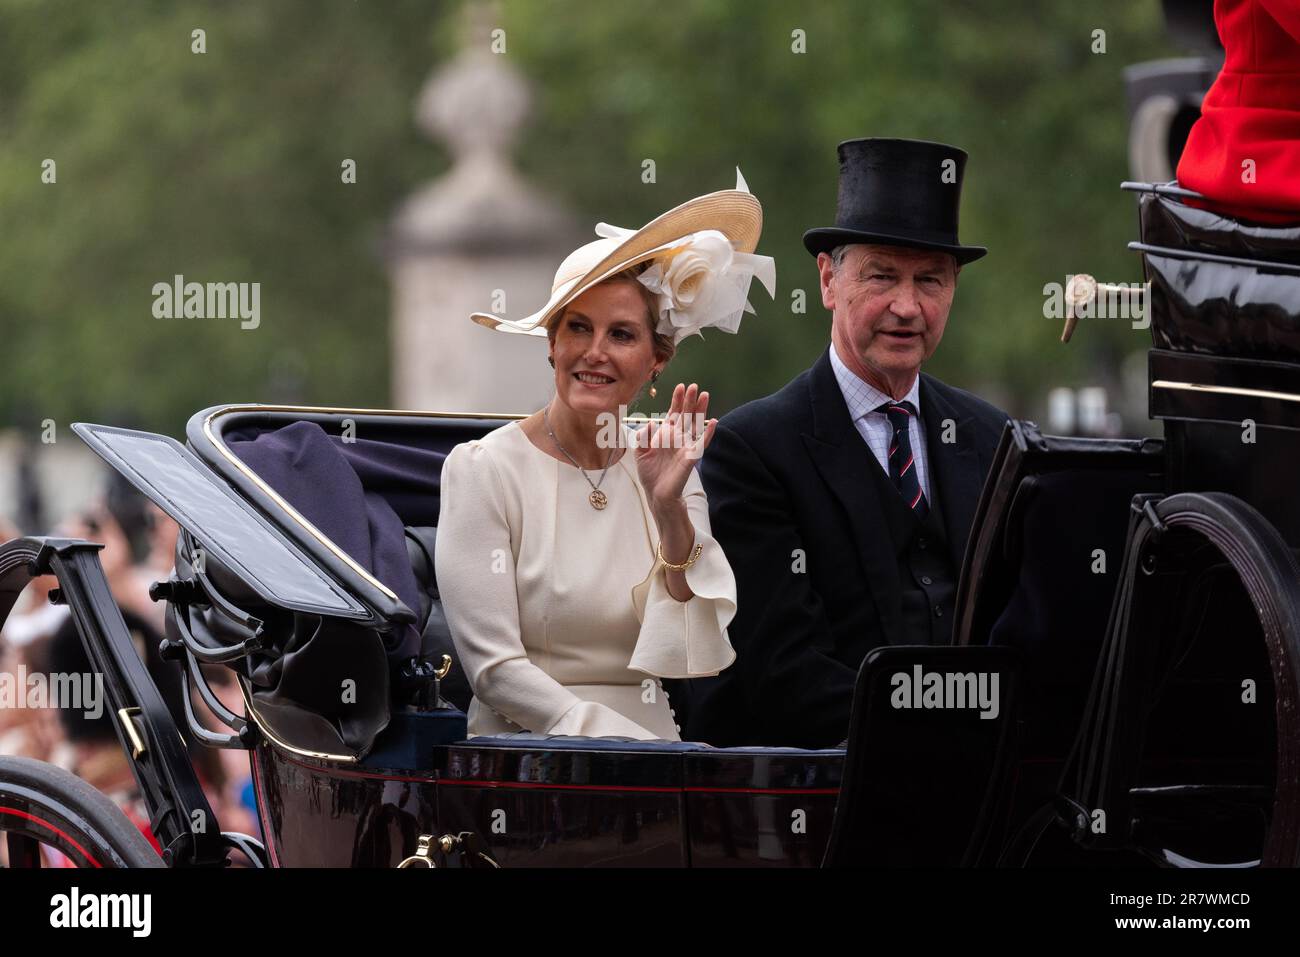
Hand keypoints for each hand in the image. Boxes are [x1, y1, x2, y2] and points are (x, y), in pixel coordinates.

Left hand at [633, 382, 716, 510]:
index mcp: (667, 436)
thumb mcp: (640, 452)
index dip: (677, 401)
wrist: (656, 494)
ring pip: (696, 425)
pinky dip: (708, 433)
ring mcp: (686, 447)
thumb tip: (650, 422)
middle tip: (694, 386)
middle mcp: (678, 438)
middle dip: (689, 401)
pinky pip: (702, 443)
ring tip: (704, 395)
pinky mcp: (691, 457)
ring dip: (700, 411)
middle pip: (686, 415)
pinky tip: (714, 421)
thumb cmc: (650, 474)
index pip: (674, 414)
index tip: (680, 387)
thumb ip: (642, 437)